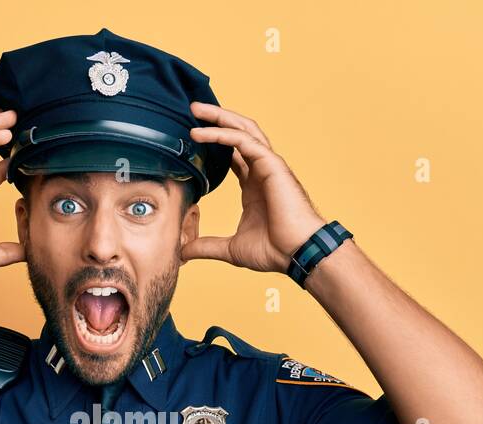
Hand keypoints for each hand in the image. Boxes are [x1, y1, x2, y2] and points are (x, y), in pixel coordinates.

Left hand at [180, 102, 326, 273]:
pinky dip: (224, 134)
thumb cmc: (275, 251)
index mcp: (254, 185)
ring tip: (196, 111)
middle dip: (216, 119)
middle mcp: (261, 170)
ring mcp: (268, 165)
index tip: (193, 135)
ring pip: (243, 129)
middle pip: (238, 133)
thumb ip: (207, 246)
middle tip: (192, 111)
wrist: (297, 254)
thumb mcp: (231, 249)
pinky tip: (204, 132)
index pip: (234, 154)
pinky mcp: (272, 165)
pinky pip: (245, 141)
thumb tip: (184, 252)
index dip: (216, 141)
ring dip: (220, 117)